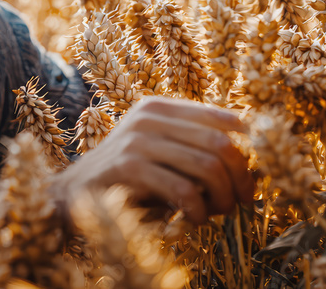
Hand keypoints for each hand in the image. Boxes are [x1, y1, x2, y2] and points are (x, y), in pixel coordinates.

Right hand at [49, 97, 253, 228]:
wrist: (72, 195)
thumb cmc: (125, 178)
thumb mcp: (159, 153)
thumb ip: (191, 147)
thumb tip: (247, 163)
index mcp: (159, 107)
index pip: (221, 116)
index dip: (248, 146)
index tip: (253, 174)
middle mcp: (149, 116)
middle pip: (220, 142)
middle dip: (240, 177)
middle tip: (243, 200)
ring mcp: (137, 140)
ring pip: (206, 165)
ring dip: (222, 196)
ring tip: (218, 211)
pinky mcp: (129, 167)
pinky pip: (183, 189)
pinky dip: (198, 209)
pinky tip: (194, 218)